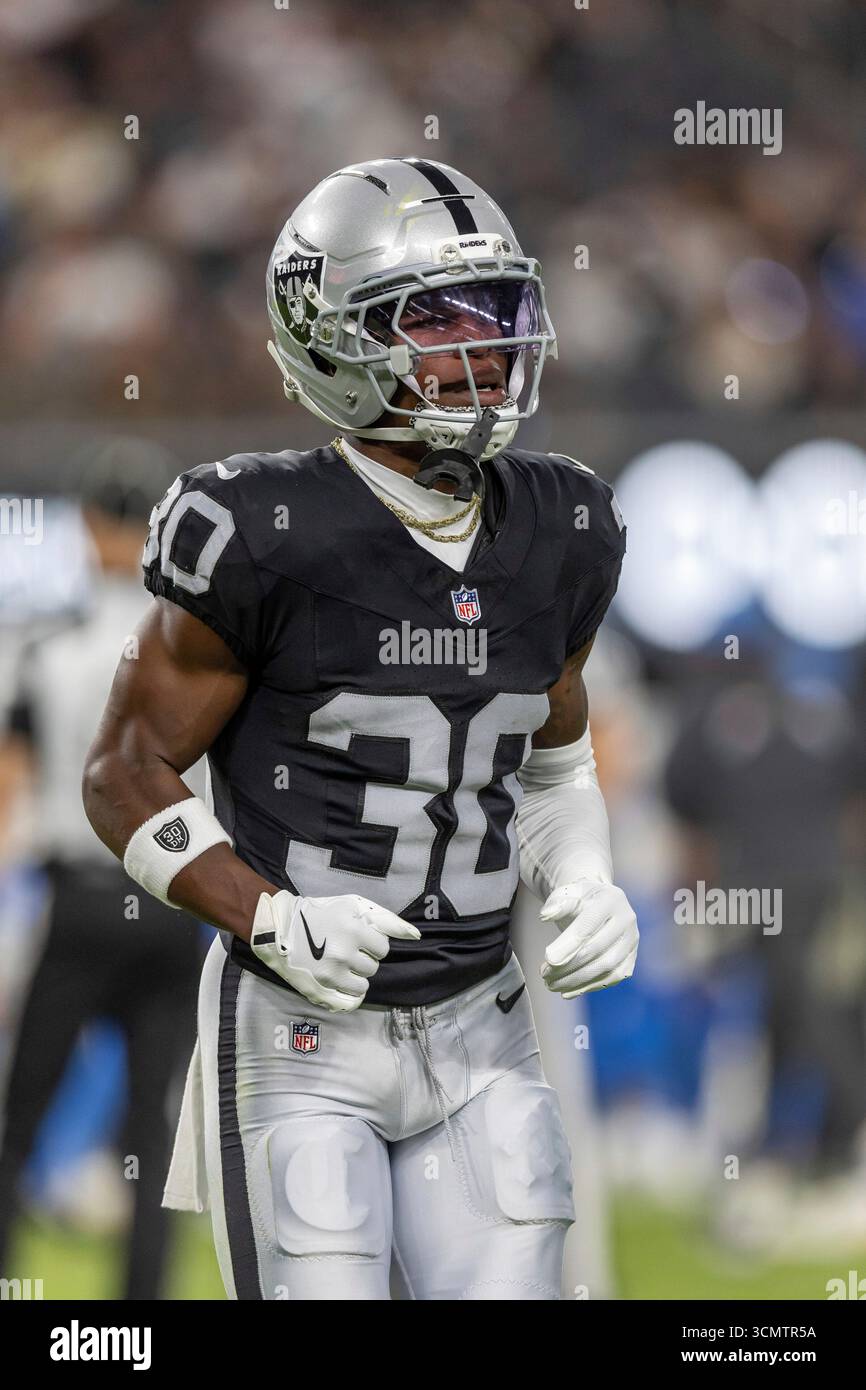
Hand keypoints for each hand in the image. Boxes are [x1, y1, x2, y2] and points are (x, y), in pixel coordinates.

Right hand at [251, 890, 420, 1011]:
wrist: (280, 926)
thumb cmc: (321, 913)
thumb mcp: (354, 906)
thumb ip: (387, 919)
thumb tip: (416, 935)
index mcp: (353, 930)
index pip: (382, 948)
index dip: (372, 943)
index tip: (357, 937)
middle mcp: (343, 954)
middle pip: (373, 968)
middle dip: (363, 959)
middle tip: (345, 949)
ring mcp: (330, 975)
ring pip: (362, 986)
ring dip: (355, 977)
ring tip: (339, 964)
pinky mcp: (319, 990)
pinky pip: (349, 1003)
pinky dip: (348, 995)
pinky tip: (339, 983)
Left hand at [539, 878, 637, 998]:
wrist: (599, 904)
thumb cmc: (580, 899)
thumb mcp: (568, 893)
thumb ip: (557, 903)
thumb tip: (545, 915)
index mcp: (610, 899)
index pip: (588, 925)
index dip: (568, 943)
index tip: (547, 958)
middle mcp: (626, 920)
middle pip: (596, 948)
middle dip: (568, 965)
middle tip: (544, 974)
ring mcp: (631, 940)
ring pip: (606, 967)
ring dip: (577, 980)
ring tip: (552, 984)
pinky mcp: (630, 958)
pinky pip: (613, 978)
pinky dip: (589, 987)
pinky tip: (567, 991)